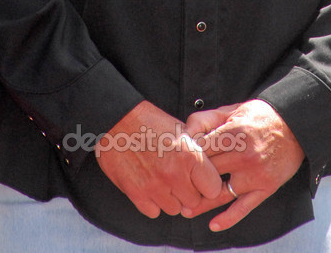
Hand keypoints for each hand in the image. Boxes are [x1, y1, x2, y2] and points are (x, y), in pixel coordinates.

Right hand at [95, 100, 222, 218]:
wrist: (118, 119)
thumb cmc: (150, 121)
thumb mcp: (180, 129)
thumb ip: (196, 152)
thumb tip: (209, 168)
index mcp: (189, 156)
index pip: (213, 189)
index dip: (207, 183)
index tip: (201, 178)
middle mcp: (174, 175)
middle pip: (193, 202)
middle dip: (188, 191)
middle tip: (179, 177)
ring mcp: (155, 187)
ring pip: (174, 209)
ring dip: (171, 198)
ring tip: (163, 179)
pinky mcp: (137, 194)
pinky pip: (154, 212)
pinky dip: (153, 202)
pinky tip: (150, 184)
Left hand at [182, 100, 304, 231]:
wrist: (295, 126)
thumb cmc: (262, 116)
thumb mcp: (234, 109)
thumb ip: (210, 118)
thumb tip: (187, 130)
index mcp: (235, 133)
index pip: (202, 149)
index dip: (188, 156)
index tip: (178, 161)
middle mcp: (244, 155)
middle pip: (208, 172)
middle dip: (191, 178)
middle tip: (176, 185)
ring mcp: (254, 174)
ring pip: (221, 192)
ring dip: (202, 203)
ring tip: (186, 209)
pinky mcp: (265, 187)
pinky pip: (244, 207)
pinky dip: (228, 218)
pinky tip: (213, 224)